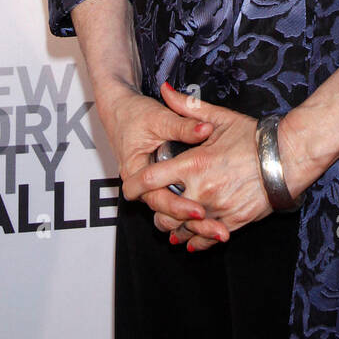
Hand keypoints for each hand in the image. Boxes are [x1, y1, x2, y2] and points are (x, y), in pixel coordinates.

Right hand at [96, 80, 228, 244]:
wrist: (120, 109)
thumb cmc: (134, 113)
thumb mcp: (158, 117)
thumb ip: (182, 125)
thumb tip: (205, 129)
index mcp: (135, 170)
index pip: (156, 197)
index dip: (178, 205)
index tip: (199, 210)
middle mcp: (142, 184)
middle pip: (165, 210)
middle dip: (190, 220)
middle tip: (215, 227)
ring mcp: (152, 186)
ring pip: (172, 209)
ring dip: (192, 220)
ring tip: (218, 230)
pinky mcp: (162, 183)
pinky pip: (177, 199)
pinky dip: (192, 210)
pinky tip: (213, 220)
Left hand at [121, 83, 291, 250]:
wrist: (288, 158)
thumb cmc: (254, 137)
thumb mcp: (220, 119)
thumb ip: (188, 107)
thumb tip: (165, 89)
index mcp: (194, 164)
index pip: (151, 180)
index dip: (134, 186)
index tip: (130, 188)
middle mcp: (201, 191)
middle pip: (162, 211)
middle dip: (155, 209)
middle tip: (154, 202)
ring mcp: (217, 210)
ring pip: (182, 230)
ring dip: (173, 226)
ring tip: (172, 218)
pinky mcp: (232, 223)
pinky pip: (205, 240)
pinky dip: (194, 240)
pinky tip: (190, 237)